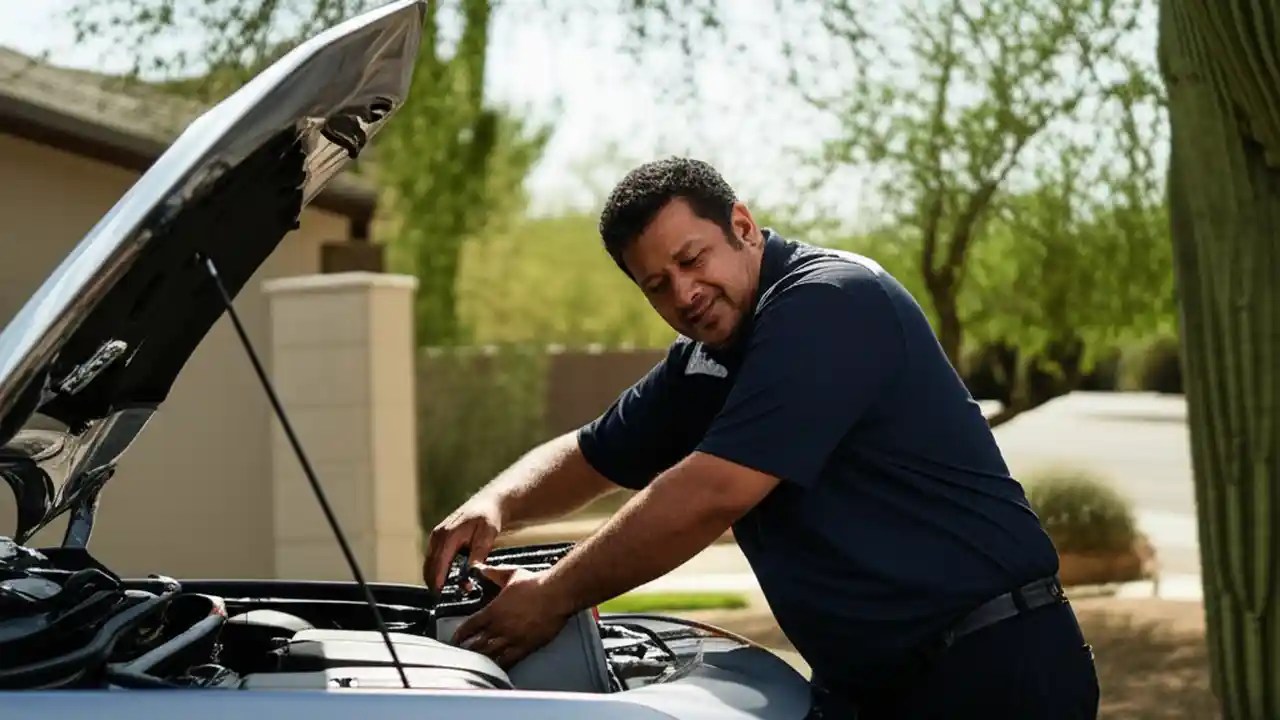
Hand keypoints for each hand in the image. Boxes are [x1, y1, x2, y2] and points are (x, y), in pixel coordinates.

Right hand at [423, 496, 502, 592]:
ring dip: (437, 579)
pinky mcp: (438, 541)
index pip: (438, 564)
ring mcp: (435, 538)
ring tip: (455, 590)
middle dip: (436, 584)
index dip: (438, 582)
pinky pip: (433, 561)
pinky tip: (452, 579)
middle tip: (449, 598)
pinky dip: (439, 572)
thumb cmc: (488, 519)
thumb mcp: (487, 535)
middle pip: (429, 567)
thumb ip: (478, 553)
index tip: (441, 597)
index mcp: (447, 535)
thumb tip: (472, 571)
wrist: (488, 504)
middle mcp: (437, 537)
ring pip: (430, 566)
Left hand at [452, 565, 573, 668]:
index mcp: (493, 611)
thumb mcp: (510, 574)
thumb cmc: (534, 583)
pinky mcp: (526, 646)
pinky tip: (496, 669)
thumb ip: (492, 572)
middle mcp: (499, 627)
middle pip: (477, 644)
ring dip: (482, 659)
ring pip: (491, 654)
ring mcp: (512, 638)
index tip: (455, 640)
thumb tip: (478, 567)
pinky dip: (501, 665)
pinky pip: (510, 660)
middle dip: (468, 650)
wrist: (556, 594)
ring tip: (475, 664)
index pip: (469, 627)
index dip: (460, 635)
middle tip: (462, 655)